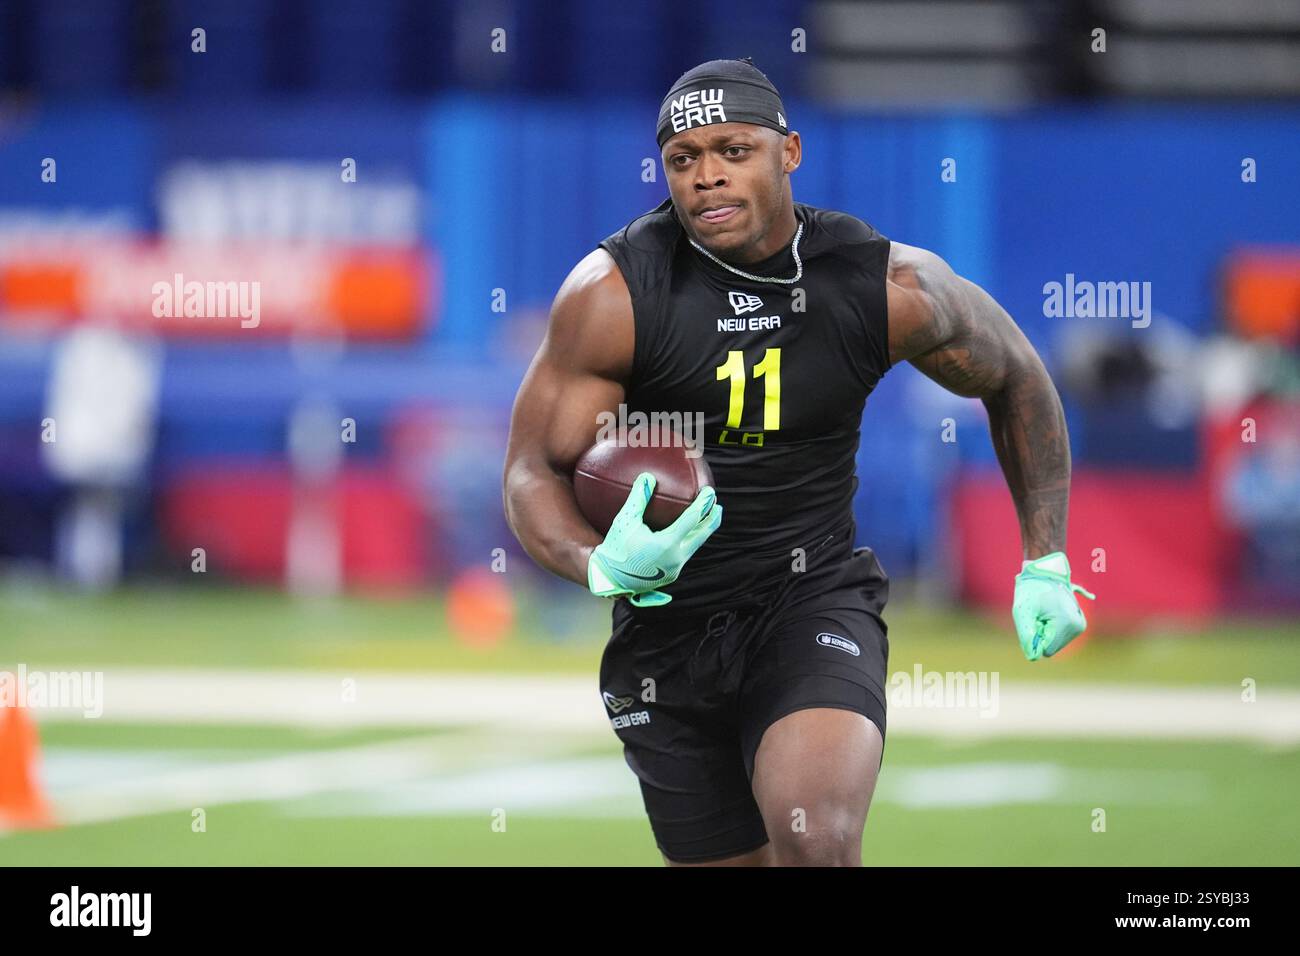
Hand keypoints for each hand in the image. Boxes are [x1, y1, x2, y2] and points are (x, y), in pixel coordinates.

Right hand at [587, 472, 721, 607]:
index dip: (703, 503)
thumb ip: (638, 498)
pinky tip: (689, 533)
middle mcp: (675, 558)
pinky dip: (691, 540)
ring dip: (704, 530)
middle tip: (717, 504)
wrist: (611, 579)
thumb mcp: (625, 521)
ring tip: (708, 517)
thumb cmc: (616, 548)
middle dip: (712, 518)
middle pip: (702, 535)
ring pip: (696, 545)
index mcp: (666, 544)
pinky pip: (686, 553)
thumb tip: (648, 476)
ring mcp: (675, 568)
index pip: (692, 519)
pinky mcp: (672, 574)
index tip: (709, 491)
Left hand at [1012, 552, 1095, 660]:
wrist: (1046, 570)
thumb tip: (1032, 657)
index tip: (1035, 619)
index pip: (1046, 650)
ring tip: (1044, 611)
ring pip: (1055, 642)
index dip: (1035, 637)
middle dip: (1041, 633)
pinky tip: (1050, 611)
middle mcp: (1078, 627)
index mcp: (1067, 624)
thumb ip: (1026, 635)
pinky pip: (1060, 636)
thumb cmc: (1032, 589)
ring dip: (1046, 630)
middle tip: (1039, 614)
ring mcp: (1080, 625)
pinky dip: (1051, 627)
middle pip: (1052, 646)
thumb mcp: (1022, 611)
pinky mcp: (1078, 623)